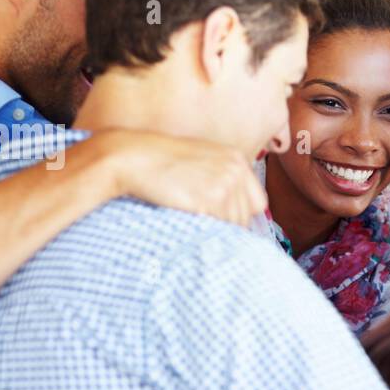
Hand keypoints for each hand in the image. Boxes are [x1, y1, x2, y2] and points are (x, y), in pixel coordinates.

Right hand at [101, 129, 267, 226]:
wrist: (132, 158)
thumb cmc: (160, 163)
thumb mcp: (200, 163)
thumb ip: (222, 182)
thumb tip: (238, 219)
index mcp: (236, 159)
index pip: (258, 203)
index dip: (240, 215)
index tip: (221, 220)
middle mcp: (236, 169)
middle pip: (245, 217)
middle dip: (226, 224)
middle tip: (199, 220)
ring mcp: (225, 183)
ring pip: (233, 226)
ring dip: (214, 229)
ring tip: (190, 218)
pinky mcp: (211, 198)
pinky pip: (217, 228)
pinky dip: (204, 230)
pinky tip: (186, 219)